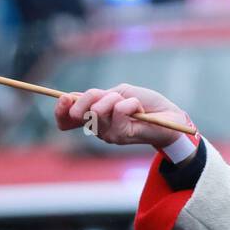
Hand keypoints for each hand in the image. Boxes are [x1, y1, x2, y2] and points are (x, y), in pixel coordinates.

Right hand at [54, 84, 191, 149]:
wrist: (169, 116)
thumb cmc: (145, 103)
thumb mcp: (120, 93)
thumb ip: (100, 96)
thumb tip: (78, 98)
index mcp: (94, 118)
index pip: (67, 121)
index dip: (60, 111)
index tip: (63, 98)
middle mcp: (98, 130)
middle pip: (80, 112)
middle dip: (91, 97)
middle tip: (110, 95)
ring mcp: (108, 135)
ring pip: (98, 109)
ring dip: (115, 99)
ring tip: (131, 102)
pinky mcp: (121, 136)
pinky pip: (118, 111)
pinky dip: (130, 103)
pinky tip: (139, 109)